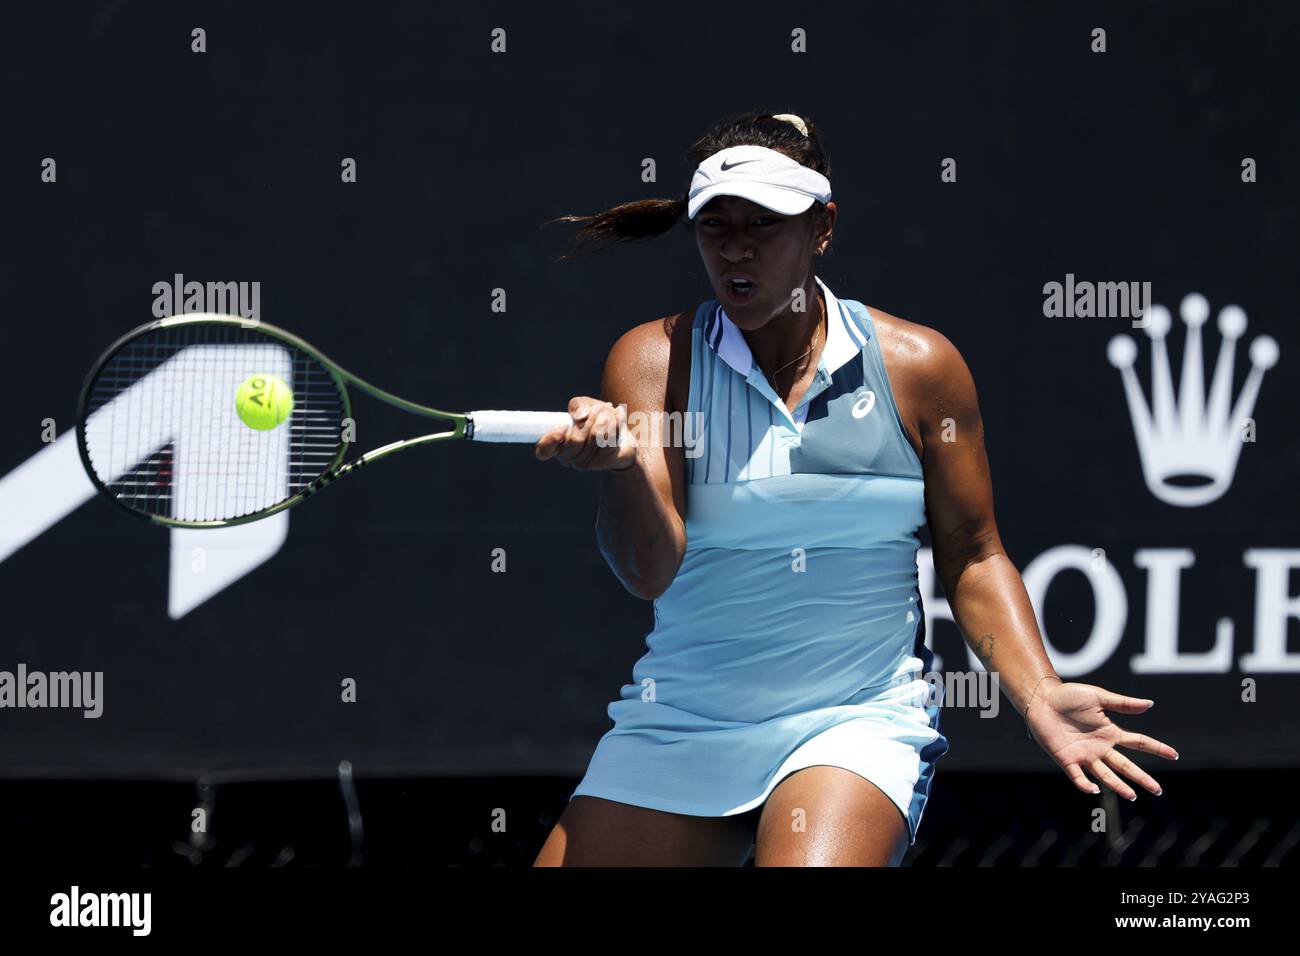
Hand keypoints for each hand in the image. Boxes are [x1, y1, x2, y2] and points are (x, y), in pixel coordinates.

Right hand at [534, 396, 637, 471]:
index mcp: (557, 445)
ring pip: (596, 437)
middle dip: (590, 417)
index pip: (543, 451)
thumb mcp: (585, 407)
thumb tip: (580, 416)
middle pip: (575, 439)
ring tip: (609, 412)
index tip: (561, 428)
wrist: (623, 437)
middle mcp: (568, 458)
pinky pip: (611, 440)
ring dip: (605, 417)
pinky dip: (616, 423)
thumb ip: (578, 406)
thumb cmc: (598, 420)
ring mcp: (586, 463)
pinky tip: (618, 416)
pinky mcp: (604, 462)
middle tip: (598, 408)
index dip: (549, 441)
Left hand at [1025, 680, 1178, 800]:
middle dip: (1141, 777)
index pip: (1138, 742)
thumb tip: (1150, 704)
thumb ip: (1123, 704)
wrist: (1042, 699)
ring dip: (1118, 785)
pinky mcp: (1066, 759)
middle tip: (1157, 790)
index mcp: (1110, 732)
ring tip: (1133, 796)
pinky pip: (1077, 775)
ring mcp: (1084, 755)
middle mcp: (1100, 747)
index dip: (1156, 748)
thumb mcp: (1099, 697)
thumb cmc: (1069, 696)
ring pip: (1105, 774)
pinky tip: (1095, 789)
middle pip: (1125, 765)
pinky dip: (1086, 784)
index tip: (1174, 754)